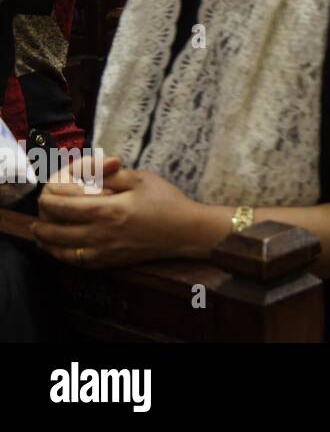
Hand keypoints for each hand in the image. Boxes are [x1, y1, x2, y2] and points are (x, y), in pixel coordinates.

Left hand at [33, 162, 202, 267]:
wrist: (186, 232)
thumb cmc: (166, 201)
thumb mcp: (140, 178)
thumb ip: (109, 175)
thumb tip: (86, 172)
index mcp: (108, 210)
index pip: (61, 204)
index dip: (50, 193)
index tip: (51, 186)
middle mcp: (99, 234)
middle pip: (53, 228)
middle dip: (42, 215)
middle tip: (42, 205)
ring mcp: (102, 252)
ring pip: (58, 248)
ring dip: (44, 237)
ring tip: (39, 228)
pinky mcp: (107, 263)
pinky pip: (73, 261)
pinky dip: (59, 253)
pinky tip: (57, 247)